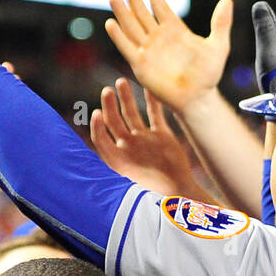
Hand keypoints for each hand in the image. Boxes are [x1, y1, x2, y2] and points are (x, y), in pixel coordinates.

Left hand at [91, 78, 204, 197]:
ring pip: (132, 115)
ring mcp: (144, 141)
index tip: (96, 113)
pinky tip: (148, 86)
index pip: (101, 140)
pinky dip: (153, 101)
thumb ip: (121, 170)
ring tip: (120, 82)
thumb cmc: (155, 193)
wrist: (180, 194)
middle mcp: (128, 148)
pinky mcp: (162, 137)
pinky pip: (155, 115)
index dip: (97, 127)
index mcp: (118, 160)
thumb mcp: (132, 182)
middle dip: (110, 106)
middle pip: (114, 122)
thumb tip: (106, 171)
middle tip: (107, 91)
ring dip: (126, 99)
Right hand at [105, 0, 230, 115]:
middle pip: (142, 12)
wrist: (198, 98)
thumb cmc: (208, 75)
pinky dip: (118, 36)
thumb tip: (227, 1)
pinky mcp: (141, 65)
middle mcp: (159, 38)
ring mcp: (148, 50)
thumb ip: (221, 24)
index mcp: (175, 30)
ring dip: (122, 12)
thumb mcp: (218, 46)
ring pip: (132, 26)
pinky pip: (127, 47)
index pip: (159, 6)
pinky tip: (110, 23)